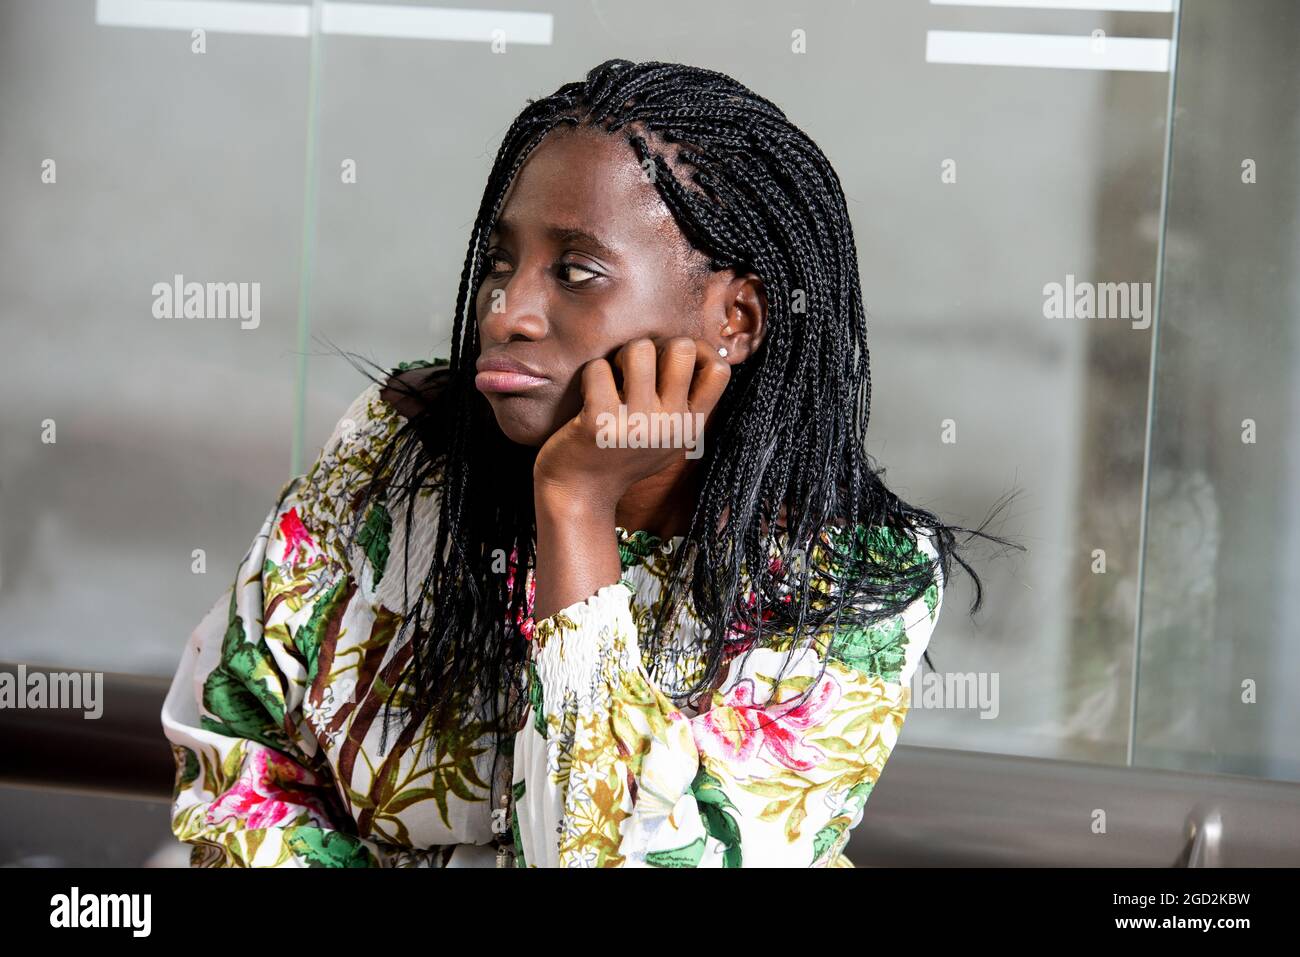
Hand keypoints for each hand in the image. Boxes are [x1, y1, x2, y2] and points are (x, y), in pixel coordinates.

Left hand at [533, 336, 730, 510]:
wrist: (580, 494)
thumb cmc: (623, 457)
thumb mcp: (669, 439)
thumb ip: (685, 405)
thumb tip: (697, 350)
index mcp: (690, 426)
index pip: (720, 371)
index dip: (698, 350)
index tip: (673, 359)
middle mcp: (669, 425)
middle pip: (681, 348)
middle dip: (655, 346)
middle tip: (637, 368)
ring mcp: (636, 424)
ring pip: (639, 349)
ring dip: (621, 355)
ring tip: (613, 378)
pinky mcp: (599, 423)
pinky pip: (599, 368)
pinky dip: (591, 375)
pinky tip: (590, 396)